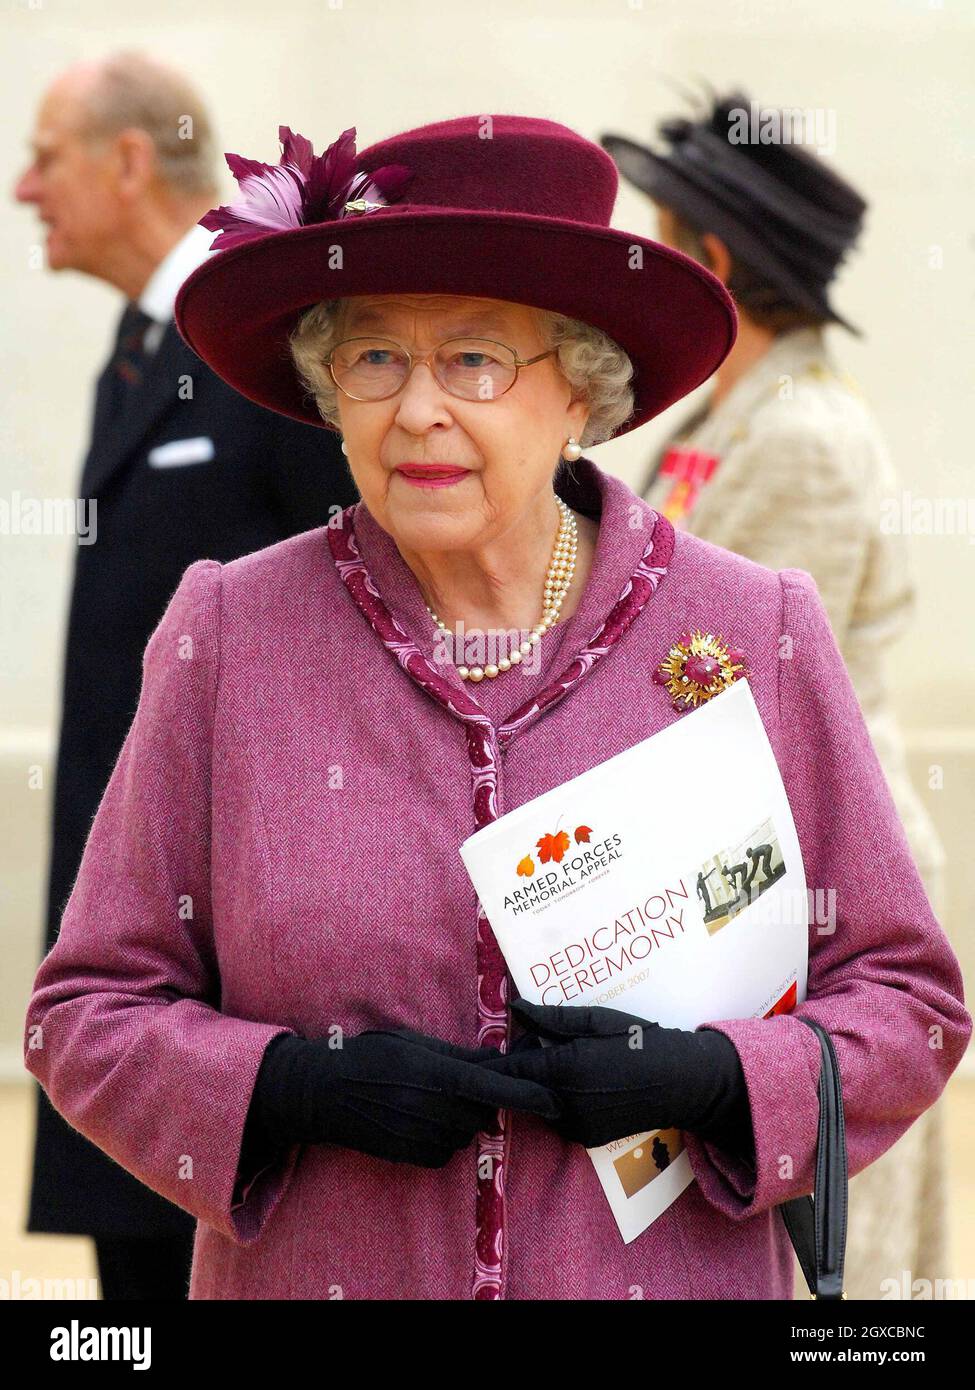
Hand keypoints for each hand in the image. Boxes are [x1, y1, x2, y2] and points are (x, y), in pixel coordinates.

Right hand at [247, 1025, 561, 1168]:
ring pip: (466, 1130)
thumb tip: (497, 1061)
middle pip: (484, 1110)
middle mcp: (437, 1110)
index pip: (497, 1088)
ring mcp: (426, 1138)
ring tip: (424, 1097)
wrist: (326, 1095)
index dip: (530, 1095)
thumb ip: (458, 1057)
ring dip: (459, 1117)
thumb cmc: (371, 1059)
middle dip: (480, 1098)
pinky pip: (446, 1149)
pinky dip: (441, 1135)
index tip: (555, 1100)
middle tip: (451, 1081)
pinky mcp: (415, 1157)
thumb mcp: (414, 1045)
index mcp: (440, 1076)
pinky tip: (414, 1118)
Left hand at [482, 999, 752, 1153]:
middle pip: (521, 1086)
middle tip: (542, 1043)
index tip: (484, 1053)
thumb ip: (551, 1018)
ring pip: (539, 1103)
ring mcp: (575, 1125)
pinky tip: (588, 1085)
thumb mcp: (596, 1019)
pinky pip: (559, 1118)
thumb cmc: (639, 1040)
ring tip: (573, 1062)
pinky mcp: (586, 1138)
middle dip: (523, 1066)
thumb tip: (514, 1007)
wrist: (681, 1082)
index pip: (508, 1069)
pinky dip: (562, 1102)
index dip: (495, 1060)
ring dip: (542, 1084)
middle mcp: (563, 1102)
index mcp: (563, 1068)